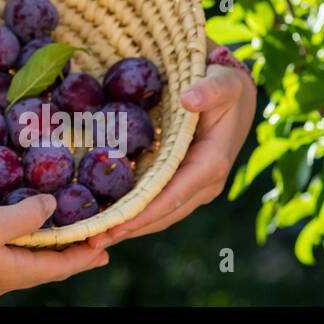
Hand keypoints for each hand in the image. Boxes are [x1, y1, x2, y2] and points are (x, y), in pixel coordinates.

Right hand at [0, 194, 109, 299]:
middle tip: (96, 245)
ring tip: (59, 234)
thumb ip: (24, 217)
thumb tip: (52, 207)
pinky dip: (19, 243)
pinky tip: (12, 229)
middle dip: (71, 255)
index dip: (85, 254)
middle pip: (45, 267)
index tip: (108, 242)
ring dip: (45, 249)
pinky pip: (2, 254)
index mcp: (13, 273)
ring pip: (23, 262)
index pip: (60, 267)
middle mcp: (1, 279)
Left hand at [85, 37, 256, 250]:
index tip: (114, 227)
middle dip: (128, 229)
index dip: (144, 214)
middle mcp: (203, 184)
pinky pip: (156, 202)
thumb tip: (190, 99)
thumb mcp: (224, 81)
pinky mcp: (180, 182)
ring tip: (91, 238)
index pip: (173, 195)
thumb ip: (210, 89)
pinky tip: (104, 218)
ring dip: (127, 227)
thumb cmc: (225, 84)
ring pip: (158, 214)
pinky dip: (132, 213)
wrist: (233, 92)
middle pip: (163, 214)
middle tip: (90, 241)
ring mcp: (192, 186)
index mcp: (211, 163)